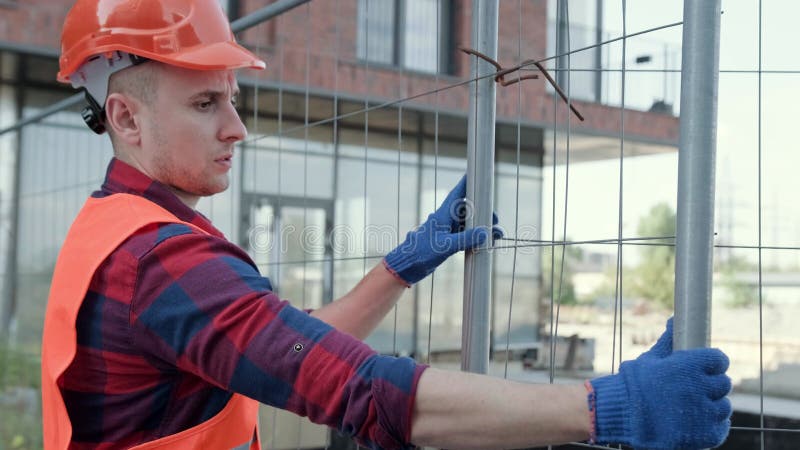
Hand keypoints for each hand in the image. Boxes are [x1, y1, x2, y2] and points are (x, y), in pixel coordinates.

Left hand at [383, 175, 502, 285]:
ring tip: (496, 234)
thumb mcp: (445, 246)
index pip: (458, 194)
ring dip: (481, 228)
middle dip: (483, 213)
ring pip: (468, 224)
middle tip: (494, 220)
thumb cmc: (421, 252)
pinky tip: (486, 244)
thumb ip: (465, 239)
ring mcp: (447, 231)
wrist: (407, 266)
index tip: (477, 174)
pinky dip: (476, 238)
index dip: (467, 183)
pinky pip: (465, 236)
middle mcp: (446, 220)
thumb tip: (485, 232)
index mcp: (443, 215)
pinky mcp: (448, 242)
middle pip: (468, 210)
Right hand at [588, 319, 731, 449]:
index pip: (719, 359)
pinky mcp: (706, 434)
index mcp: (687, 366)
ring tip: (690, 407)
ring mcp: (704, 412)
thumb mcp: (650, 359)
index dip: (712, 364)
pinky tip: (695, 421)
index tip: (704, 368)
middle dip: (710, 385)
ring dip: (711, 405)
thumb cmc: (635, 385)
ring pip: (723, 406)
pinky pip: (721, 426)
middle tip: (693, 389)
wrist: (623, 416)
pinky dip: (712, 424)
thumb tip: (674, 319)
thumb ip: (668, 340)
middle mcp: (698, 387)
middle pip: (723, 383)